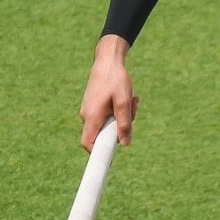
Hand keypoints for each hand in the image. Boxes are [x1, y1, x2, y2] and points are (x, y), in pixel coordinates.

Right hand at [79, 34, 136, 148]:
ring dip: (123, 115)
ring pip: (108, 123)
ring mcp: (90, 110)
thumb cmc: (115, 79)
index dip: (97, 154)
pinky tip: (127, 96)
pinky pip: (107, 114)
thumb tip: (125, 144)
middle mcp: (87, 115)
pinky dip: (119, 109)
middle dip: (120, 126)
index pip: (88, 144)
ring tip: (132, 98)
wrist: (108, 59)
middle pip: (104, 133)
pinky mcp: (94, 105)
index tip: (109, 160)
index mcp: (92, 117)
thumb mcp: (124, 102)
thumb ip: (124, 123)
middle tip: (132, 109)